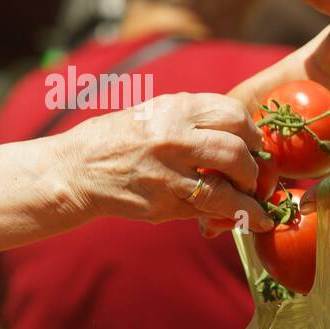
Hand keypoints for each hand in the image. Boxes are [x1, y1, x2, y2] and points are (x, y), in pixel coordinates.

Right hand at [59, 93, 272, 229]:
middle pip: (237, 151)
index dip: (252, 132)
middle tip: (254, 175)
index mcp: (174, 109)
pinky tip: (249, 219)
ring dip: (250, 199)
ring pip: (228, 189)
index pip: (234, 114)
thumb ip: (194, 120)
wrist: (74, 171)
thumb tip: (241, 132)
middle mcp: (173, 138)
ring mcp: (168, 174)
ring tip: (255, 202)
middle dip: (254, 167)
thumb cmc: (119, 139)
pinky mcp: (164, 204)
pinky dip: (234, 216)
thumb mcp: (154, 113)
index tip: (255, 143)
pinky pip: (209, 211)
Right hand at [228, 0, 329, 140]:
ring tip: (316, 133)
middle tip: (252, 148)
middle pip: (274, 137)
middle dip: (261, 147)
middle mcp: (315, 110)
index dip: (233, 109)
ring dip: (305, 152)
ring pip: (307, 157)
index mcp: (300, 76)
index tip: (217, 119)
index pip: (255, 96)